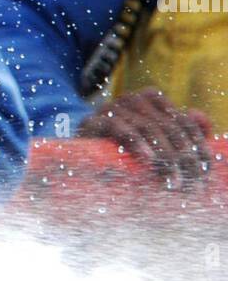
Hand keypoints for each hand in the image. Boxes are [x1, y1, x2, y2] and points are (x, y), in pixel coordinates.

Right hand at [77, 88, 212, 186]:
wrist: (74, 151)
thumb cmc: (118, 148)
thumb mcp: (151, 140)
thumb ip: (178, 128)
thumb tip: (205, 121)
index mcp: (150, 98)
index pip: (183, 120)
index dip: (198, 144)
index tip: (206, 169)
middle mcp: (133, 98)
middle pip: (169, 126)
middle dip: (184, 156)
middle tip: (194, 181)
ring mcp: (113, 107)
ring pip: (149, 129)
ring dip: (165, 157)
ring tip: (174, 181)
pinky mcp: (95, 120)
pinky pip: (121, 130)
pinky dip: (137, 145)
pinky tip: (149, 161)